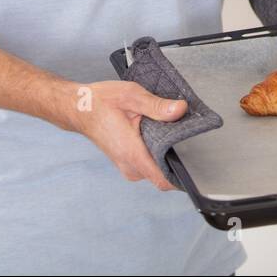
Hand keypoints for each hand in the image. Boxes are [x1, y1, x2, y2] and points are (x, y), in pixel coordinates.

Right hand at [63, 80, 185, 190]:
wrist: (78, 108)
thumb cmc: (101, 101)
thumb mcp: (131, 96)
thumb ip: (157, 105)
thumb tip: (181, 109)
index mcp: (132, 152)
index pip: (163, 180)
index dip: (182, 176)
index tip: (197, 163)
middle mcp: (129, 165)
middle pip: (164, 175)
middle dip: (179, 160)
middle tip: (188, 137)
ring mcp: (127, 166)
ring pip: (157, 171)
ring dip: (167, 156)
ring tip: (173, 133)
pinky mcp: (127, 162)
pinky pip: (149, 165)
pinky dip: (158, 154)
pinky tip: (161, 136)